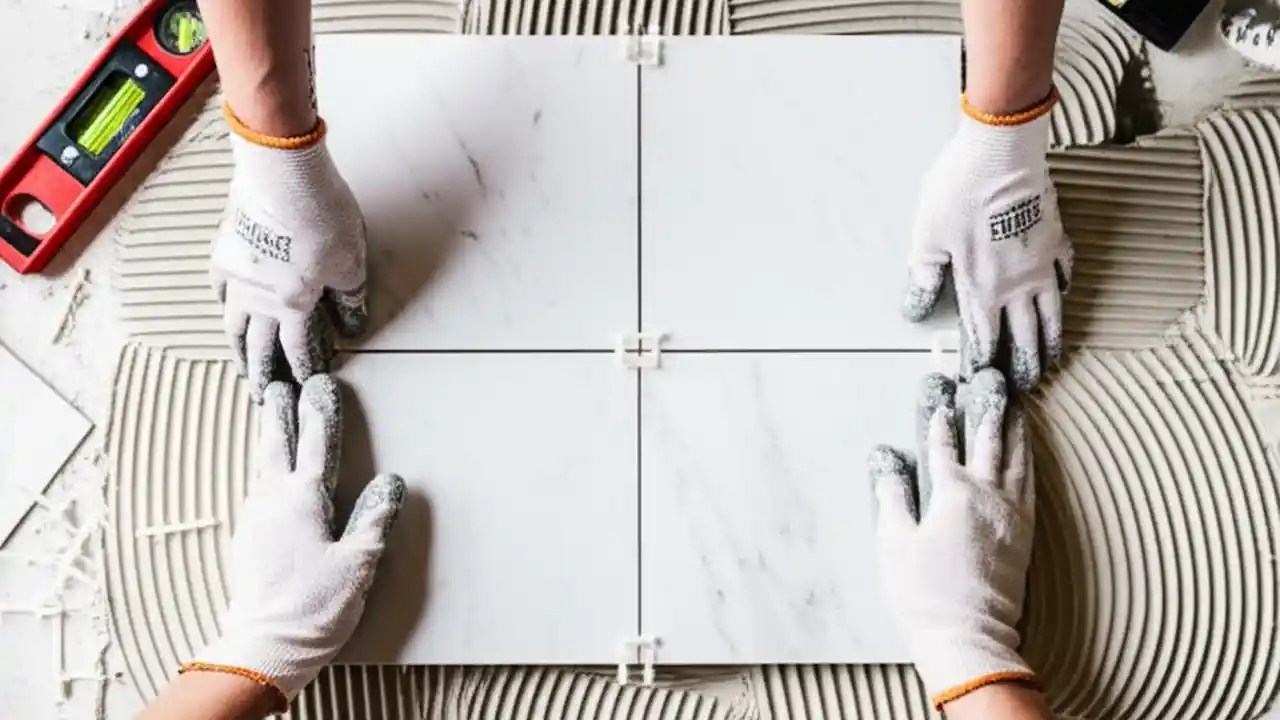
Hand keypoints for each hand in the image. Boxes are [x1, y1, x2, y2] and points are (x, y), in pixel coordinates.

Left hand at [184, 375, 404, 709]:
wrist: (263, 649)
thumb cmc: (313, 608)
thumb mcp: (358, 562)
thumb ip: (373, 518)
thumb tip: (391, 484)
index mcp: (302, 500)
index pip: (315, 445)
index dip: (320, 413)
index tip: (320, 385)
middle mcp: (271, 503)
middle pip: (275, 447)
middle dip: (278, 414)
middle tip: (276, 386)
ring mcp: (253, 521)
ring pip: (262, 469)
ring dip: (269, 443)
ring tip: (272, 424)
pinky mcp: (246, 542)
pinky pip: (257, 495)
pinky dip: (266, 475)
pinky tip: (270, 482)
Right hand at [211, 108, 367, 400]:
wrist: (281, 174)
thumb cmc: (320, 215)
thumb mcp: (351, 261)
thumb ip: (350, 298)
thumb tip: (352, 325)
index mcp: (292, 305)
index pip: (298, 348)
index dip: (303, 369)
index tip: (303, 386)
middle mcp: (257, 298)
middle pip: (257, 345)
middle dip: (262, 373)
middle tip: (262, 395)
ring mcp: (236, 275)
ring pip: (232, 321)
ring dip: (238, 347)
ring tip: (240, 364)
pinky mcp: (225, 249)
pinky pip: (220, 287)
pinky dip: (224, 303)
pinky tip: (227, 307)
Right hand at [867, 368, 1036, 709]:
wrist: (968, 635)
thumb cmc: (925, 594)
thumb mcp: (894, 541)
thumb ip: (892, 494)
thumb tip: (885, 459)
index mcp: (952, 493)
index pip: (944, 445)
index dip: (940, 418)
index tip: (941, 395)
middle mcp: (988, 496)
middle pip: (989, 441)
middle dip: (987, 408)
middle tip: (990, 380)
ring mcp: (1011, 514)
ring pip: (1017, 458)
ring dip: (1015, 428)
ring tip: (1016, 404)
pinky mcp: (1024, 534)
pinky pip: (1030, 484)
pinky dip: (1029, 460)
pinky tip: (1027, 452)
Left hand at [904, 105, 1071, 390]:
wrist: (1002, 152)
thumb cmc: (959, 191)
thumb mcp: (927, 238)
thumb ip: (924, 278)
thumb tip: (914, 311)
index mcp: (982, 288)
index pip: (983, 337)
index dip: (982, 362)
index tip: (982, 380)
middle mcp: (1016, 284)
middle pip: (1023, 334)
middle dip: (1021, 363)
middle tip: (1024, 385)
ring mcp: (1041, 262)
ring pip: (1050, 312)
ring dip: (1049, 339)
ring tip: (1049, 359)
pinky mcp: (1054, 236)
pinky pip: (1064, 271)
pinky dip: (1064, 289)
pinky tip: (1063, 295)